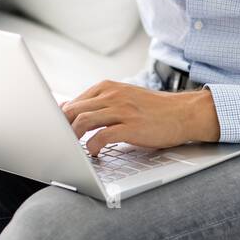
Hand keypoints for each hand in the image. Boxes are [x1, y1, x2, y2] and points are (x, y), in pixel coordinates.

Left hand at [60, 80, 220, 154]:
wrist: (184, 113)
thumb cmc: (154, 109)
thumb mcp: (125, 97)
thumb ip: (100, 102)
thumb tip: (70, 108)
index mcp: (109, 87)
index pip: (75, 100)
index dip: (61, 117)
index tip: (55, 130)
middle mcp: (113, 95)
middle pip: (74, 109)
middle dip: (61, 127)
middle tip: (58, 142)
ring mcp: (122, 110)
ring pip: (83, 121)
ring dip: (72, 137)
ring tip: (71, 148)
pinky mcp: (131, 127)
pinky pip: (101, 136)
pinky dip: (91, 146)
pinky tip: (93, 153)